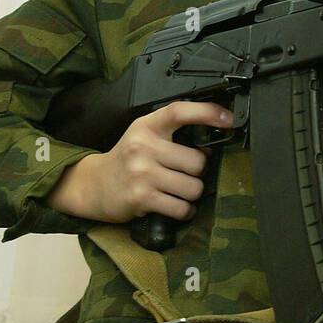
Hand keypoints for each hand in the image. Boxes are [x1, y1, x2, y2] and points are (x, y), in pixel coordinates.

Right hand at [47, 101, 227, 223]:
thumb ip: (173, 133)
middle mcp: (143, 147)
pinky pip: (181, 207)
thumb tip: (212, 144)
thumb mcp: (145, 135)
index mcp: (147, 126)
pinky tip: (174, 204)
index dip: (207, 112)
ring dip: (191, 193)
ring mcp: (142, 173)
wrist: (94, 185)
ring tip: (177, 190)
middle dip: (198, 171)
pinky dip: (184, 210)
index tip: (228, 119)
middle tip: (184, 173)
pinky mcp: (141, 198)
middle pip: (197, 161)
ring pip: (193, 187)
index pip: (179, 112)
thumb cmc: (128, 159)